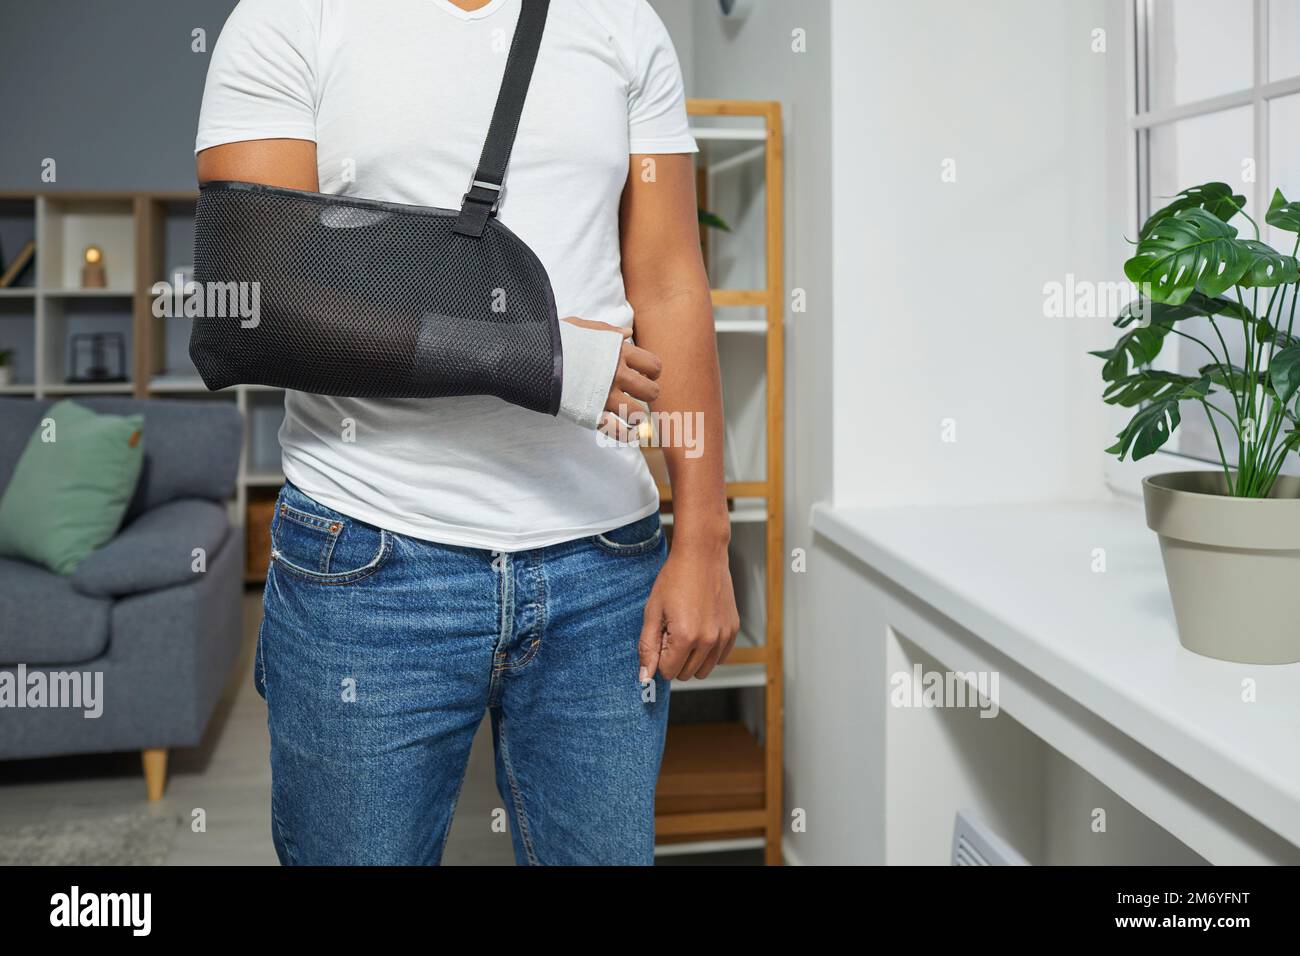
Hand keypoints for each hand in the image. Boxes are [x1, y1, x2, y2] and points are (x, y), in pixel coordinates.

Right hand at [562, 317, 661, 437]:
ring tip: (630, 416)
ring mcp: (605, 396)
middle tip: (637, 396)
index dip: (652, 372)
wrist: (533, 355)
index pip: (653, 365)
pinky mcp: (591, 413)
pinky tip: (626, 433)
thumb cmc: (557, 339)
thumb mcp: (584, 326)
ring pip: (638, 414)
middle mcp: (617, 374)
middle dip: (648, 395)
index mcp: (618, 352)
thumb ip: (608, 331)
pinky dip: (625, 435)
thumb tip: (628, 333)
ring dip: (636, 417)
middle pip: (651, 392)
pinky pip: (617, 431)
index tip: (644, 375)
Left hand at [638, 539, 739, 680]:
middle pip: (685, 674)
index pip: (667, 672)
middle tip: (672, 630)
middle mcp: (708, 640)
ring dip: (692, 658)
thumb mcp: (652, 612)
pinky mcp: (733, 629)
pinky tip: (701, 628)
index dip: (659, 656)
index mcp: (685, 637)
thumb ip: (647, 648)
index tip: (661, 635)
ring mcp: (723, 636)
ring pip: (704, 670)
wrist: (702, 555)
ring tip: (687, 630)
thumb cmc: (674, 579)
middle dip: (674, 658)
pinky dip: (708, 651)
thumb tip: (645, 677)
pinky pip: (719, 658)